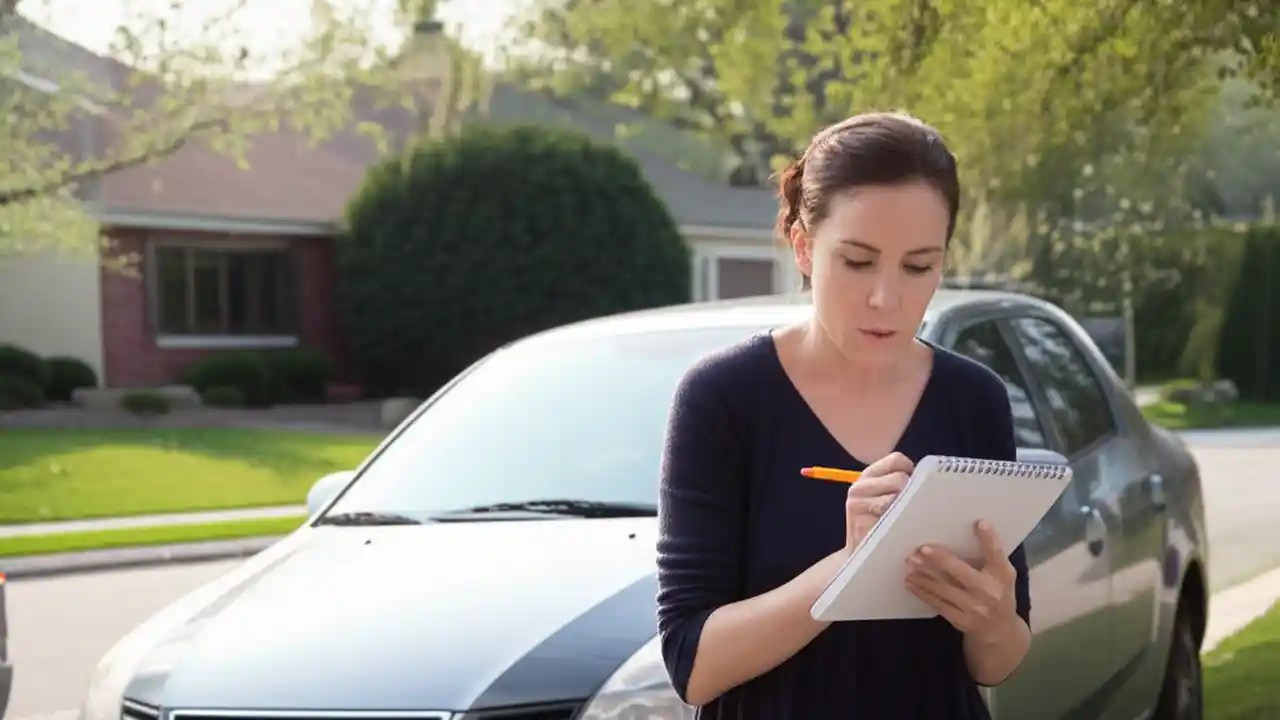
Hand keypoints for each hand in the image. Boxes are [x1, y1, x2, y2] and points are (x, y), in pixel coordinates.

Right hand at [843, 452, 912, 554]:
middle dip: (911, 493)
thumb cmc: (882, 527)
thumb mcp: (887, 500)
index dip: (911, 471)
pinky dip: (900, 526)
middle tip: (913, 510)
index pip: (897, 460)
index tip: (914, 489)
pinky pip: (890, 519)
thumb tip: (934, 481)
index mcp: (868, 476)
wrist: (861, 558)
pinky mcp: (860, 525)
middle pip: (900, 479)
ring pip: (896, 498)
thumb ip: (902, 486)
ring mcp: (857, 506)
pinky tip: (901, 534)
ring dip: (906, 511)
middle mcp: (859, 487)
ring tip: (907, 522)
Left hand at [904, 520, 1019, 641]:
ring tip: (910, 562)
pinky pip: (937, 603)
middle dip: (940, 559)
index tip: (979, 522)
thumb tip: (965, 530)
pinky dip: (922, 592)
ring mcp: (973, 608)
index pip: (996, 554)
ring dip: (924, 575)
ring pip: (943, 588)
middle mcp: (989, 591)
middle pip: (961, 572)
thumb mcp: (1001, 575)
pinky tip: (910, 583)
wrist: (999, 631)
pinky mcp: (960, 620)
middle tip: (922, 548)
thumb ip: (989, 557)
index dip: (989, 539)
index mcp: (1002, 575)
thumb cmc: (997, 593)